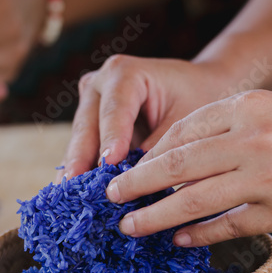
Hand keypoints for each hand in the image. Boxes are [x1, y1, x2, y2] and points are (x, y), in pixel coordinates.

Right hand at [59, 56, 237, 180]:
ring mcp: (90, 105)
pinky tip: (77, 197)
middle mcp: (100, 85)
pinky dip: (83, 173)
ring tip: (72, 199)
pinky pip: (84, 152)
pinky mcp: (90, 125)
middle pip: (87, 126)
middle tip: (74, 188)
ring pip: (80, 142)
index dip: (111, 137)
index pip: (115, 109)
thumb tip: (137, 180)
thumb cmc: (198, 99)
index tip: (108, 164)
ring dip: (77, 171)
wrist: (199, 86)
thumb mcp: (187, 121)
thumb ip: (162, 148)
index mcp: (125, 73)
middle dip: (81, 159)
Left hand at [103, 90, 271, 245]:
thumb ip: (234, 129)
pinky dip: (197, 234)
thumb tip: (182, 162)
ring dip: (154, 216)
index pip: (183, 131)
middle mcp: (254, 139)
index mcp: (250, 106)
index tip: (126, 167)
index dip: (149, 153)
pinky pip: (226, 226)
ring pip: (192, 201)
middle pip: (176, 165)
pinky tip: (178, 239)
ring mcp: (267, 179)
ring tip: (129, 225)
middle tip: (109, 196)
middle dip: (136, 183)